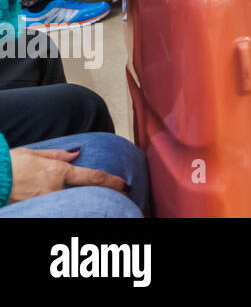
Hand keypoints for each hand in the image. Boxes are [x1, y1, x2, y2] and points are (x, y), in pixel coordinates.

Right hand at [7, 147, 127, 203]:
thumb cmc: (7, 165)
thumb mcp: (33, 153)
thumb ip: (57, 155)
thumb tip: (77, 152)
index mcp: (58, 172)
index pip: (93, 177)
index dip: (112, 182)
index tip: (125, 186)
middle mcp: (55, 188)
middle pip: (87, 194)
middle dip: (105, 195)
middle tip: (120, 196)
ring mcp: (45, 201)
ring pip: (72, 203)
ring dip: (85, 203)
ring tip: (99, 204)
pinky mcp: (36, 210)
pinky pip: (56, 208)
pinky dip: (66, 208)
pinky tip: (73, 209)